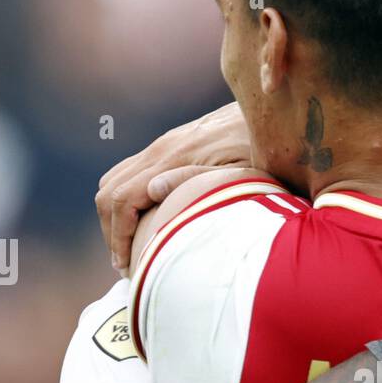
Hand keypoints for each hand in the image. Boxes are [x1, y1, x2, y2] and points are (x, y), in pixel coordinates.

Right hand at [96, 103, 250, 269]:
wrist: (272, 115)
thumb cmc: (263, 153)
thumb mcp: (240, 175)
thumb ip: (198, 181)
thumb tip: (153, 190)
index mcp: (173, 158)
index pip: (122, 199)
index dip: (118, 237)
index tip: (128, 267)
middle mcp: (161, 148)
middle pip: (109, 191)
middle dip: (111, 230)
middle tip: (127, 265)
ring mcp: (163, 145)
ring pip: (115, 179)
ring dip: (115, 215)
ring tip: (132, 248)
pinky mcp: (171, 145)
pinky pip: (131, 172)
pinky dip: (127, 199)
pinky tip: (147, 222)